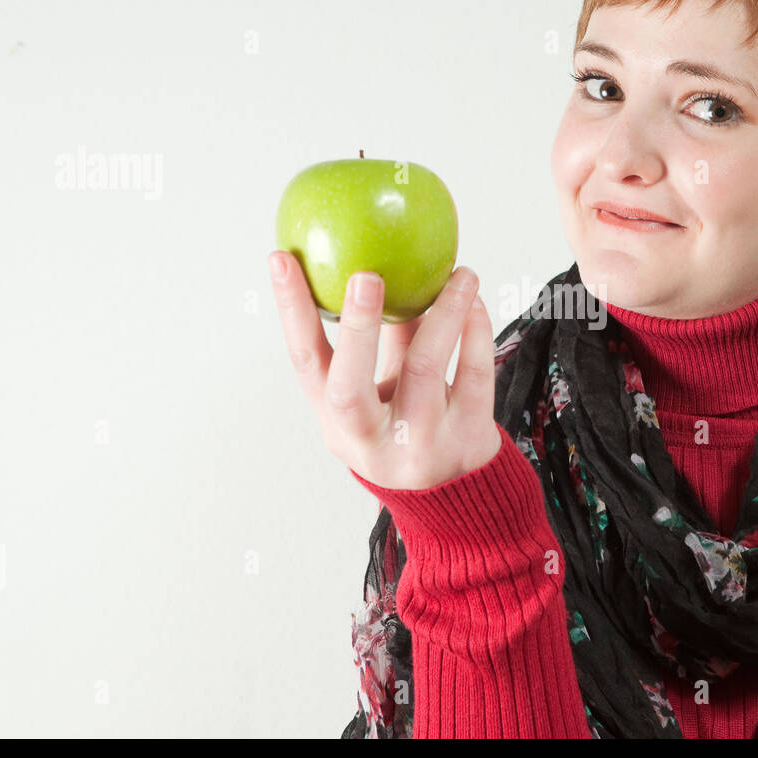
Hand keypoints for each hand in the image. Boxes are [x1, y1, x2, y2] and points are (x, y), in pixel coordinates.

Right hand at [268, 252, 502, 489]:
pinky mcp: (468, 438)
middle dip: (358, 329)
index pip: (304, 363)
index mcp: (339, 420)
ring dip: (442, 313)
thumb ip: (381, 340)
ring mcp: (420, 442)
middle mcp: (371, 438)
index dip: (291, 311)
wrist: (459, 499)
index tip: (281, 258)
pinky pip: (475, 376)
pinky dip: (476, 333)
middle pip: (352, 386)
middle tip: (366, 274)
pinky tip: (476, 302)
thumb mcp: (380, 394)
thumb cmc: (409, 427)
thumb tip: (378, 258)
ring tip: (459, 273)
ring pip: (425, 370)